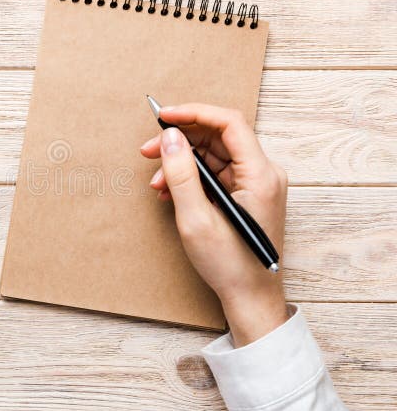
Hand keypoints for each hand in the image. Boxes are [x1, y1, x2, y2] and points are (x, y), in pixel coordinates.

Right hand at [140, 104, 288, 345]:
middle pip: (218, 136)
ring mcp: (256, 184)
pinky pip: (215, 173)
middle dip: (181, 140)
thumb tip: (170, 137)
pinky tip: (170, 191)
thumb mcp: (195, 219)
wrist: (250, 298)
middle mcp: (263, 174)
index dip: (194, 113)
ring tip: (157, 181)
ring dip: (181, 162)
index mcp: (260, 175)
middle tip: (148, 150)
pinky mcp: (247, 194)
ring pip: (213, 154)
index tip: (163, 117)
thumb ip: (181, 174)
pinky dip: (190, 177)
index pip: (228, 123)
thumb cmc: (229, 265)